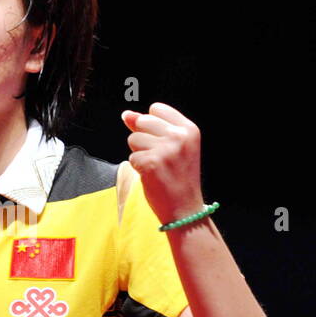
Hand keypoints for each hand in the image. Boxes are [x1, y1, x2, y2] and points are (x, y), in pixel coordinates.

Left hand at [121, 102, 205, 225]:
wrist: (184, 208)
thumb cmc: (178, 177)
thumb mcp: (172, 147)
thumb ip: (150, 127)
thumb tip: (126, 114)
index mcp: (189, 129)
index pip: (157, 108)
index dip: (151, 124)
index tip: (161, 141)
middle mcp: (179, 136)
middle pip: (142, 121)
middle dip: (143, 139)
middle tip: (160, 158)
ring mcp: (165, 149)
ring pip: (133, 139)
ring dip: (139, 154)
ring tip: (156, 167)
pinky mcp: (151, 163)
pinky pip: (131, 157)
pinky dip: (138, 168)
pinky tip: (152, 176)